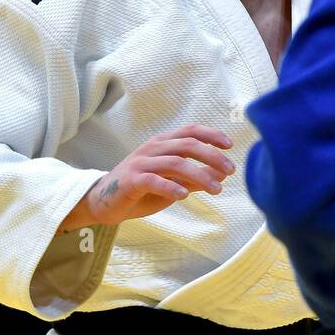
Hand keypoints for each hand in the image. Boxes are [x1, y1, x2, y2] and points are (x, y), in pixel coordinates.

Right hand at [58, 124, 234, 231]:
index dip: (211, 135)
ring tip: (216, 189)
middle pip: (187, 145)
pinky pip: (154, 180)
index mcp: (162, 144)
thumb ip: (194, 178)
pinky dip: (171, 187)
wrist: (103, 202)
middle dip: (212, 156)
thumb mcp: (172, 183)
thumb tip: (222, 175)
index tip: (230, 146)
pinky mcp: (131, 180)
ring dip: (199, 175)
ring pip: (175, 163)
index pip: (190, 131)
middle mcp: (152, 148)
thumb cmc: (141, 190)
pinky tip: (185, 196)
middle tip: (230, 170)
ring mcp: (140, 163)